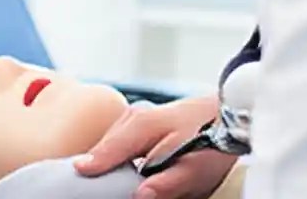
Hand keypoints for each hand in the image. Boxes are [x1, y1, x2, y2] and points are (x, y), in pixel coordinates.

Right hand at [73, 96, 237, 198]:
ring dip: (108, 158)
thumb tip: (140, 195)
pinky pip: (119, 137)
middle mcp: (133, 116)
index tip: (79, 171)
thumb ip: (167, 184)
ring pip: (111, 140)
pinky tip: (122, 165)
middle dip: (99, 164)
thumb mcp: (195, 170)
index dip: (94, 164)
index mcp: (142, 126)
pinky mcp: (140, 119)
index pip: (109, 149)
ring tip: (105, 175)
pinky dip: (116, 152)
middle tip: (93, 182)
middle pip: (105, 145)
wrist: (227, 115)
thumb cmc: (212, 142)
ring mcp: (135, 115)